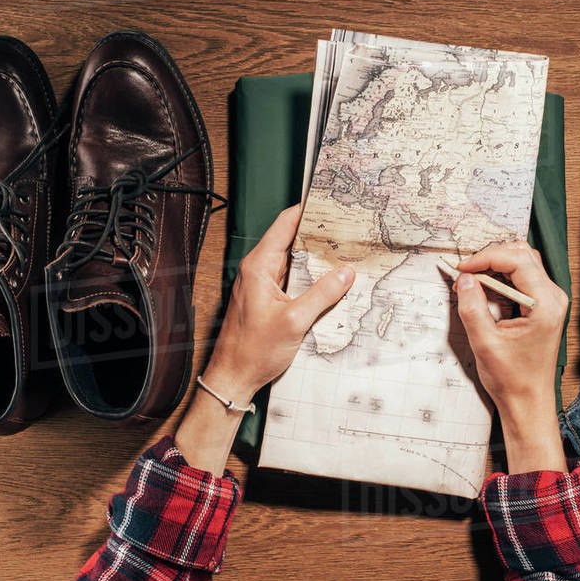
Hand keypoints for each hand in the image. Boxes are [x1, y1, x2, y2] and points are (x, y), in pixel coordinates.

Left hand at [176, 204, 353, 473]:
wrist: (232, 378)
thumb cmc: (254, 351)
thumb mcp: (295, 321)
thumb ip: (323, 294)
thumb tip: (347, 272)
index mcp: (259, 266)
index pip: (285, 223)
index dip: (308, 209)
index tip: (331, 202)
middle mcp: (257, 269)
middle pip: (290, 238)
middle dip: (318, 232)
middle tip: (347, 227)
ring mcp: (261, 283)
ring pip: (292, 259)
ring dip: (315, 256)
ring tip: (345, 249)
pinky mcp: (266, 298)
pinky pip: (291, 278)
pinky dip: (309, 275)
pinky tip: (330, 279)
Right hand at [453, 241, 569, 472]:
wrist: (528, 402)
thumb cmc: (512, 379)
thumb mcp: (484, 343)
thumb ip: (472, 308)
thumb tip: (465, 279)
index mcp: (545, 305)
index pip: (517, 261)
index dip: (486, 257)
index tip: (462, 268)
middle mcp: (553, 298)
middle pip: (523, 255)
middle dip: (491, 257)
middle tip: (465, 271)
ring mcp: (550, 301)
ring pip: (524, 262)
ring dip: (495, 264)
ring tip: (471, 277)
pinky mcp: (543, 306)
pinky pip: (523, 278)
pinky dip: (502, 275)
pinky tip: (484, 286)